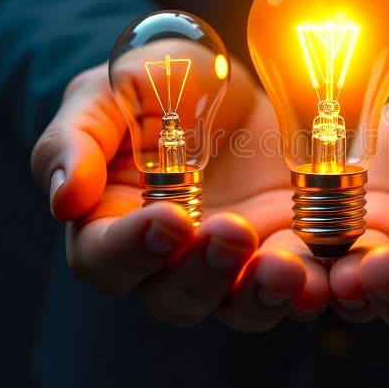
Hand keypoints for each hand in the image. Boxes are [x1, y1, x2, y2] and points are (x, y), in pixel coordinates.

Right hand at [31, 60, 329, 330]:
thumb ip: (78, 137)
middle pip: (174, 297)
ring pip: (237, 306)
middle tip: (230, 231)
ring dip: (258, 293)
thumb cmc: (154, 85)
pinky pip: (296, 288)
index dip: (131, 249)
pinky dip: (310, 288)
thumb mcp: (112, 90)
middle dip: (201, 273)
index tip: (168, 218)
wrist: (223, 80)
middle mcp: (172, 257)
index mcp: (115, 223)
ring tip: (282, 266)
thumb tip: (65, 197)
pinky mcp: (282, 250)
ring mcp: (231, 261)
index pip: (106, 258)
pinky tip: (323, 271)